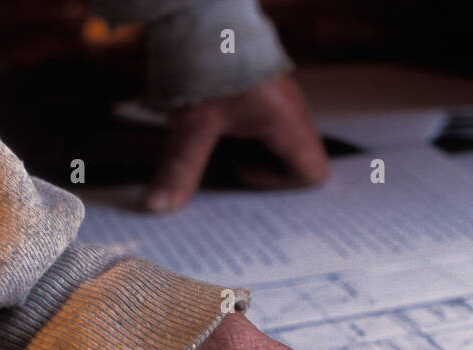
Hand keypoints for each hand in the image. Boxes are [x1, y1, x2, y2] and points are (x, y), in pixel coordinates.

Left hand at [145, 74, 328, 212]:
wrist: (201, 10)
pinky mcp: (264, 89)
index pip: (313, 173)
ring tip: (217, 142)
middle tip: (226, 162)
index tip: (241, 167)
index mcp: (287, 122)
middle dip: (263, 170)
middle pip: (297, 159)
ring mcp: (280, 98)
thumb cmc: (206, 63)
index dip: (280, 183)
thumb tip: (159, 207)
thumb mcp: (191, 123)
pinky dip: (246, 133)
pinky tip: (216, 125)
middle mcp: (292, 111)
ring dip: (252, 150)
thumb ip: (179, 169)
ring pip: (281, 141)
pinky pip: (267, 123)